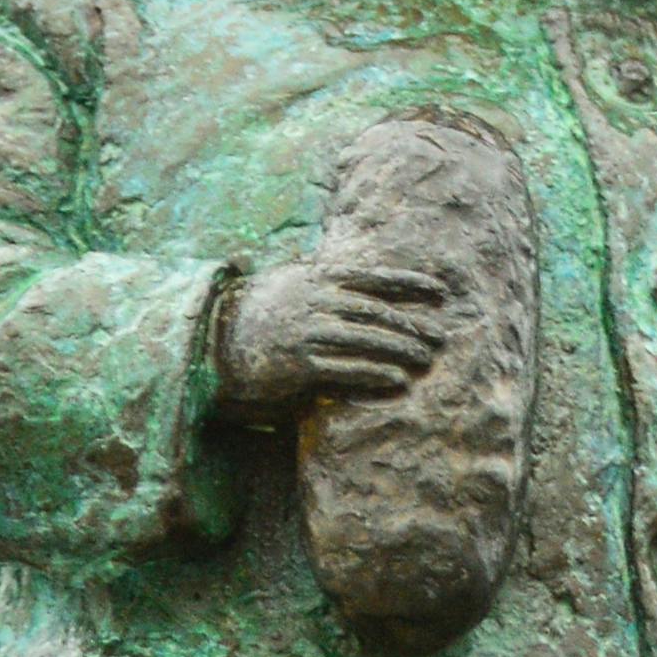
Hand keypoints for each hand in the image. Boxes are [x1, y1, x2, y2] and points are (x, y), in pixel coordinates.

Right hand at [214, 244, 453, 420]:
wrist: (216, 338)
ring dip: (399, 349)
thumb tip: (366, 278)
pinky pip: (345, 368)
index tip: (440, 291)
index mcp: (318, 277)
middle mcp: (316, 301)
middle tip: (440, 336)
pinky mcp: (298, 363)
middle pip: (375, 311)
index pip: (373, 277)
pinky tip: (397, 379)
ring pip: (364, 339)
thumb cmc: (262, 309)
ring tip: (425, 359)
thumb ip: (328, 280)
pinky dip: (374, 373)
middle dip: (412, 323)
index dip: (409, 283)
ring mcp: (306, 331)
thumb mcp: (294, 281)